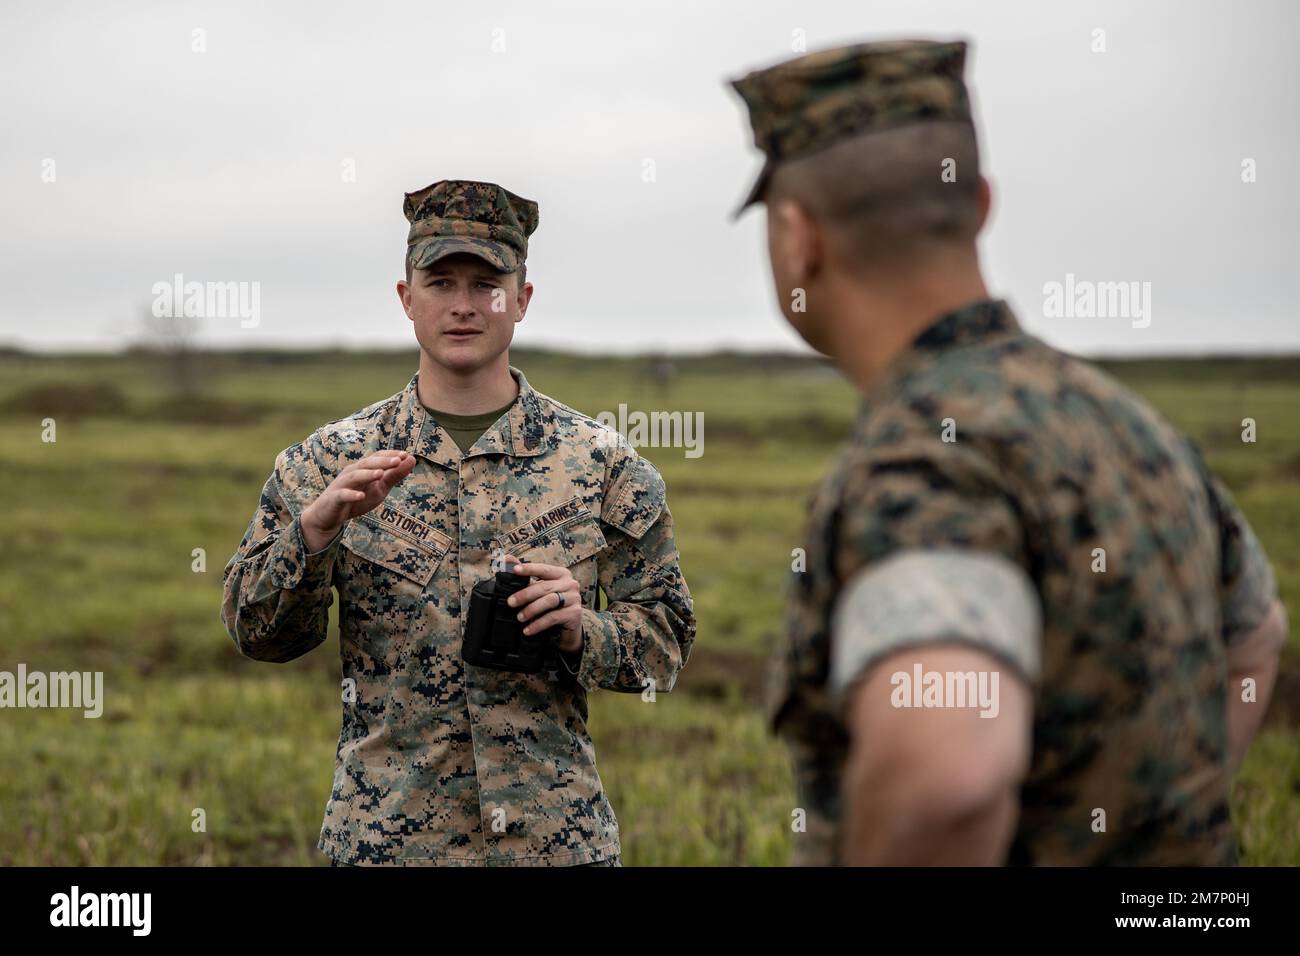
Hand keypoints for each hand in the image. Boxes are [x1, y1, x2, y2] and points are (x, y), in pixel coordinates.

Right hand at [301, 450, 417, 551]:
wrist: (328, 516)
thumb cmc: (356, 498)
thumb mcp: (379, 488)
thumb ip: (394, 475)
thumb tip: (412, 459)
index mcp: (362, 468)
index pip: (377, 457)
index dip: (390, 455)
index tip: (406, 454)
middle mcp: (351, 473)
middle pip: (367, 464)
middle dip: (382, 462)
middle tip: (398, 460)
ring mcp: (341, 485)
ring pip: (354, 476)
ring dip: (367, 474)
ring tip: (381, 474)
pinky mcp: (334, 499)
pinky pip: (342, 495)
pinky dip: (351, 495)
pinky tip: (360, 496)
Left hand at [500, 554, 582, 652]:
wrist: (568, 627)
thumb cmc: (552, 605)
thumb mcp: (540, 589)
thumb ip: (526, 575)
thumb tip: (507, 559)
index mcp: (561, 574)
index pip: (543, 569)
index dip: (529, 569)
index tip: (514, 570)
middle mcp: (570, 583)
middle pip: (545, 587)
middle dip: (525, 594)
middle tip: (511, 602)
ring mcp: (574, 598)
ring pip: (549, 601)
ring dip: (531, 610)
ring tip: (519, 617)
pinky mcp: (575, 613)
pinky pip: (553, 617)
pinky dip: (538, 624)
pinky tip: (528, 629)